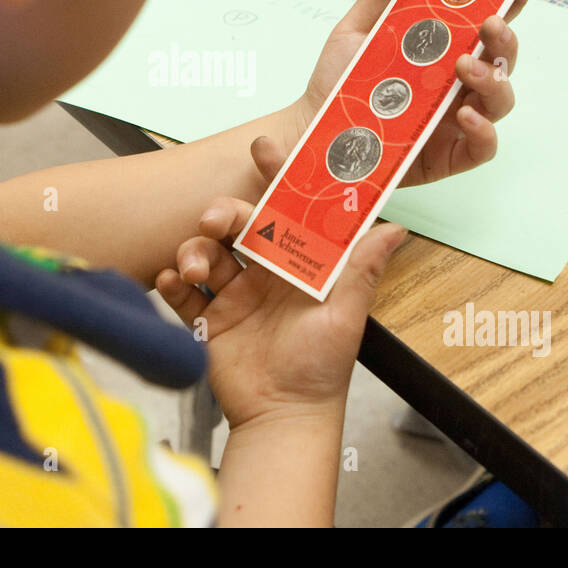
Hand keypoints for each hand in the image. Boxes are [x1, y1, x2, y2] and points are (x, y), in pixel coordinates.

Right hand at [155, 137, 408, 427]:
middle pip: (240, 224)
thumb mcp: (345, 316)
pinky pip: (184, 290)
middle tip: (213, 219)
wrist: (282, 418)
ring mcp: (235, 292)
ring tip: (192, 268)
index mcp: (301, 262)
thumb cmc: (320, 369)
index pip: (290, 208)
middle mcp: (267, 270)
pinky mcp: (208, 316)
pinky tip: (171, 281)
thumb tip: (395, 228)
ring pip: (207, 251)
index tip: (264, 149)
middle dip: (223, 213)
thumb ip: (361, 269)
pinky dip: (173, 281)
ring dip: (195, 249)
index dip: (278, 177)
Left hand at [285, 0, 525, 189]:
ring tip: (466, 67)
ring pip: (501, 99)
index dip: (509, 6)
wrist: (311, 129)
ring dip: (494, 80)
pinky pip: (484, 146)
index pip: (485, 27)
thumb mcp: (355, 32)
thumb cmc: (337, 81)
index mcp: (443, 51)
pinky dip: (485, 131)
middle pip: (502, 60)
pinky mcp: (448, 156)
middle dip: (505, 40)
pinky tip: (466, 115)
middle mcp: (457, 84)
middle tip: (489, 25)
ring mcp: (456, 120)